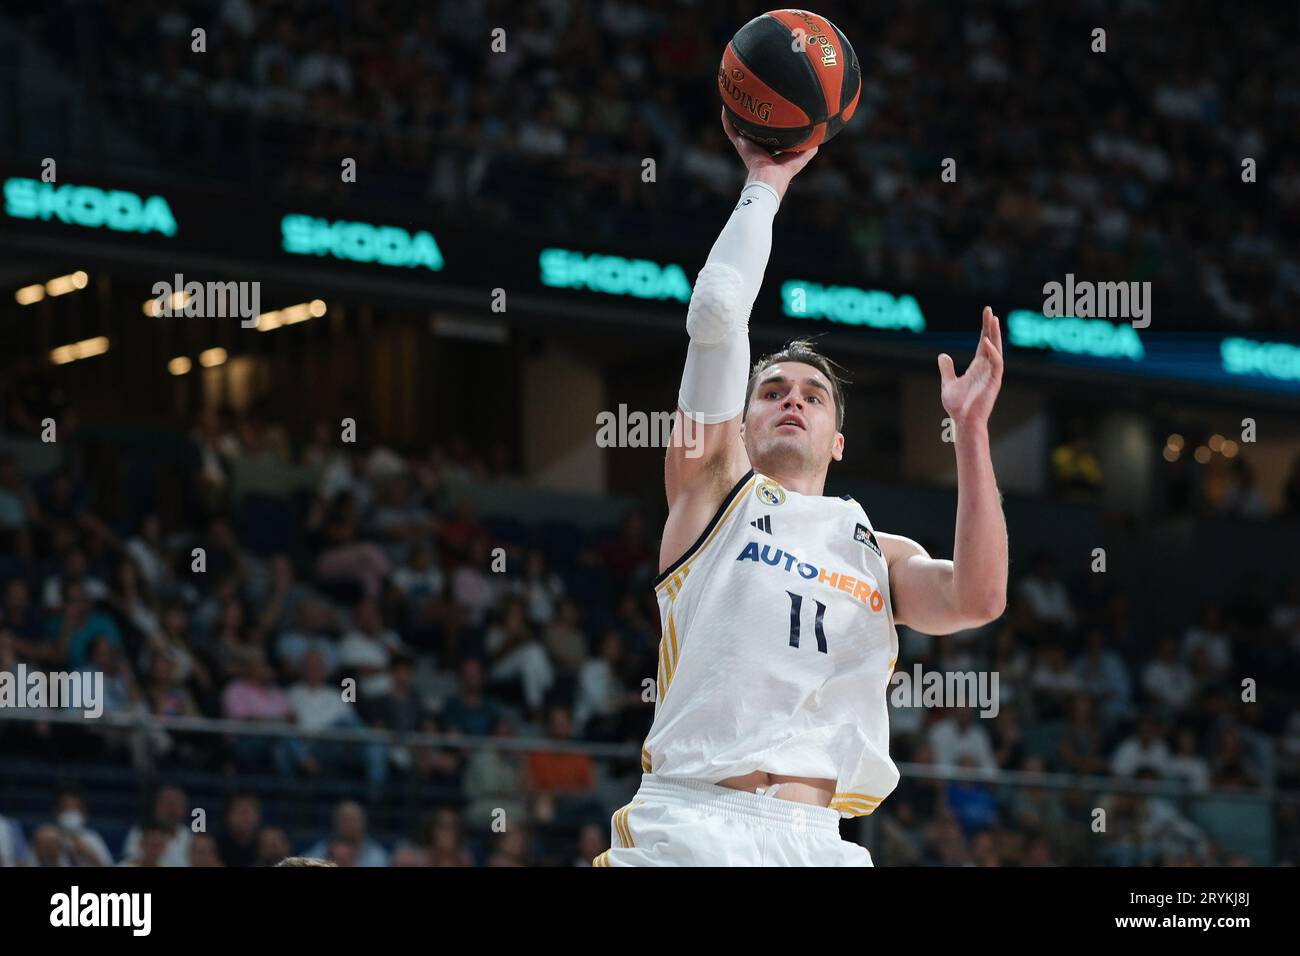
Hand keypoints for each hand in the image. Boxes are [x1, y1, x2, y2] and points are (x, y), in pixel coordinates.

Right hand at [720, 108, 817, 201]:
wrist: (769, 179)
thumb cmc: (784, 172)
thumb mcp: (801, 158)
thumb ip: (809, 149)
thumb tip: (819, 139)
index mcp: (769, 151)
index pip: (769, 135)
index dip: (771, 126)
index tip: (772, 113)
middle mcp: (756, 146)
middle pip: (753, 129)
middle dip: (752, 118)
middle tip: (753, 101)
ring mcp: (746, 145)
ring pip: (739, 127)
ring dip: (737, 115)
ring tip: (736, 100)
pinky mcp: (740, 144)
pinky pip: (730, 130)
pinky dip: (727, 119)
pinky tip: (726, 106)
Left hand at [938, 306, 1004, 428]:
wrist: (963, 421)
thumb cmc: (958, 406)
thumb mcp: (948, 384)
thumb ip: (947, 369)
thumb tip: (943, 355)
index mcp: (978, 367)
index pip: (983, 343)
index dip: (984, 329)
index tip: (986, 315)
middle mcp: (986, 368)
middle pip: (990, 342)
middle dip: (990, 326)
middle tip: (989, 310)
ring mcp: (991, 374)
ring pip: (995, 349)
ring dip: (994, 334)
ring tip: (992, 319)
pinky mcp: (994, 381)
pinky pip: (995, 363)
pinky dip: (992, 352)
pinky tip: (985, 341)